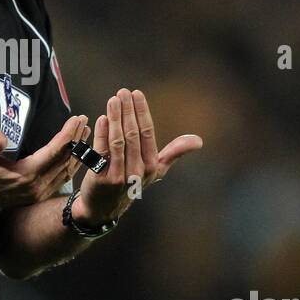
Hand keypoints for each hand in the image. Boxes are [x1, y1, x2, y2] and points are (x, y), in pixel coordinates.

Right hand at [0, 113, 89, 213]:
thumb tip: (0, 136)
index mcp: (25, 174)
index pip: (54, 152)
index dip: (67, 134)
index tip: (76, 119)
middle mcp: (36, 186)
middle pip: (64, 160)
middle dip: (76, 140)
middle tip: (84, 121)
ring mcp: (38, 193)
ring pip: (66, 171)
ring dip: (77, 152)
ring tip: (85, 134)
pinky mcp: (37, 195)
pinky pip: (61, 179)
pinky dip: (71, 166)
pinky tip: (75, 156)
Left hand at [72, 88, 202, 226]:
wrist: (104, 207)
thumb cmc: (132, 182)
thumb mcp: (156, 170)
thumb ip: (174, 153)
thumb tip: (198, 141)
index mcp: (151, 166)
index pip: (147, 133)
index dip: (142, 112)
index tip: (137, 94)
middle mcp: (137, 171)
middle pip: (132, 135)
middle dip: (127, 111)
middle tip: (122, 92)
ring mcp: (119, 176)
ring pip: (117, 141)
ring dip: (115, 118)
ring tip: (113, 100)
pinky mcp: (101, 178)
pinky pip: (101, 152)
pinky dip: (102, 133)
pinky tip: (102, 118)